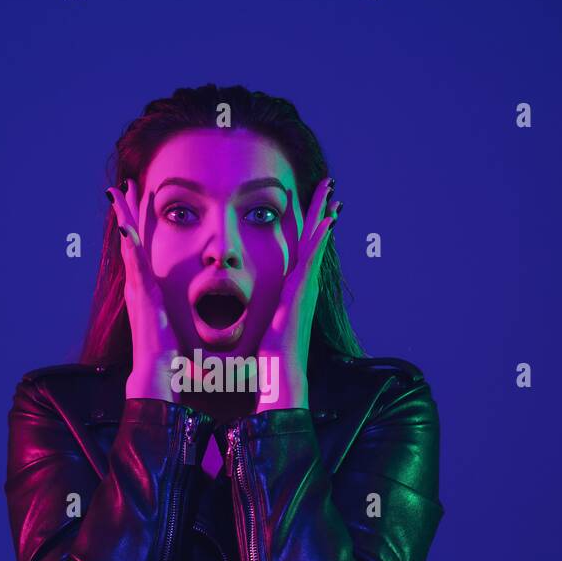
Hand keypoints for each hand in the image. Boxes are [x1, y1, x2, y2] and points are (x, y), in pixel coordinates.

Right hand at [107, 178, 179, 400]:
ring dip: (123, 217)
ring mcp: (137, 287)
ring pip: (128, 243)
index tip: (136, 203)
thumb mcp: (175, 325)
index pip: (140, 249)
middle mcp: (137, 284)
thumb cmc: (167, 354)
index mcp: (145, 289)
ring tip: (118, 193)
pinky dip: (130, 243)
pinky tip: (125, 224)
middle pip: (130, 239)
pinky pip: (135, 263)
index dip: (137, 225)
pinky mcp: (142, 294)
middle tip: (121, 186)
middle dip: (125, 211)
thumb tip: (193, 312)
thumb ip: (178, 314)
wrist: (155, 370)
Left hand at [255, 176, 341, 409]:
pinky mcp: (303, 290)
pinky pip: (313, 257)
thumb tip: (229, 326)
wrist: (279, 372)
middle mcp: (301, 286)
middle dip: (319, 213)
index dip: (306, 231)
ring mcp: (304, 287)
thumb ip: (243, 322)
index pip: (299, 253)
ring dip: (323, 215)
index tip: (312, 212)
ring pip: (317, 242)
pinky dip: (321, 237)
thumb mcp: (252, 330)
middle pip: (312, 240)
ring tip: (332, 192)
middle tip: (328, 188)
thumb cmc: (266, 358)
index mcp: (288, 292)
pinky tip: (328, 219)